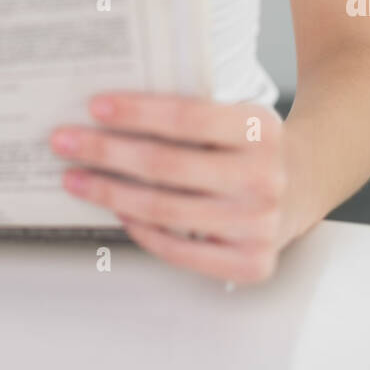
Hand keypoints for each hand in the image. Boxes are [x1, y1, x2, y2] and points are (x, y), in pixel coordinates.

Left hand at [50, 92, 286, 283]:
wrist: (303, 182)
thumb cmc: (250, 144)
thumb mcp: (235, 113)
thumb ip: (189, 113)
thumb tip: (110, 112)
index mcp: (261, 128)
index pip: (187, 116)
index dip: (137, 112)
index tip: (95, 107)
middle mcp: (263, 177)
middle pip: (167, 166)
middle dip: (106, 152)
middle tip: (66, 141)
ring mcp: (259, 225)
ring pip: (165, 210)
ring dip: (110, 192)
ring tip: (76, 179)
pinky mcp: (250, 262)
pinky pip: (179, 249)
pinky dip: (141, 228)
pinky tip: (116, 208)